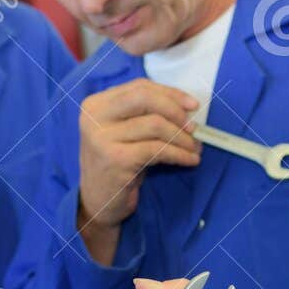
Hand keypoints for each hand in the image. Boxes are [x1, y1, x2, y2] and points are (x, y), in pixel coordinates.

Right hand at [76, 81, 200, 262]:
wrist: (99, 202)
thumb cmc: (117, 164)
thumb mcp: (124, 132)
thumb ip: (144, 113)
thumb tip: (186, 106)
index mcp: (96, 104)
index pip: (139, 87)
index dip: (170, 93)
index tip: (192, 105)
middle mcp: (94, 117)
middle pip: (145, 98)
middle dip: (176, 111)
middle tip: (193, 128)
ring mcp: (102, 138)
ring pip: (155, 124)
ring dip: (182, 137)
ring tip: (194, 148)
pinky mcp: (116, 159)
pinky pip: (158, 149)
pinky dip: (179, 154)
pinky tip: (189, 160)